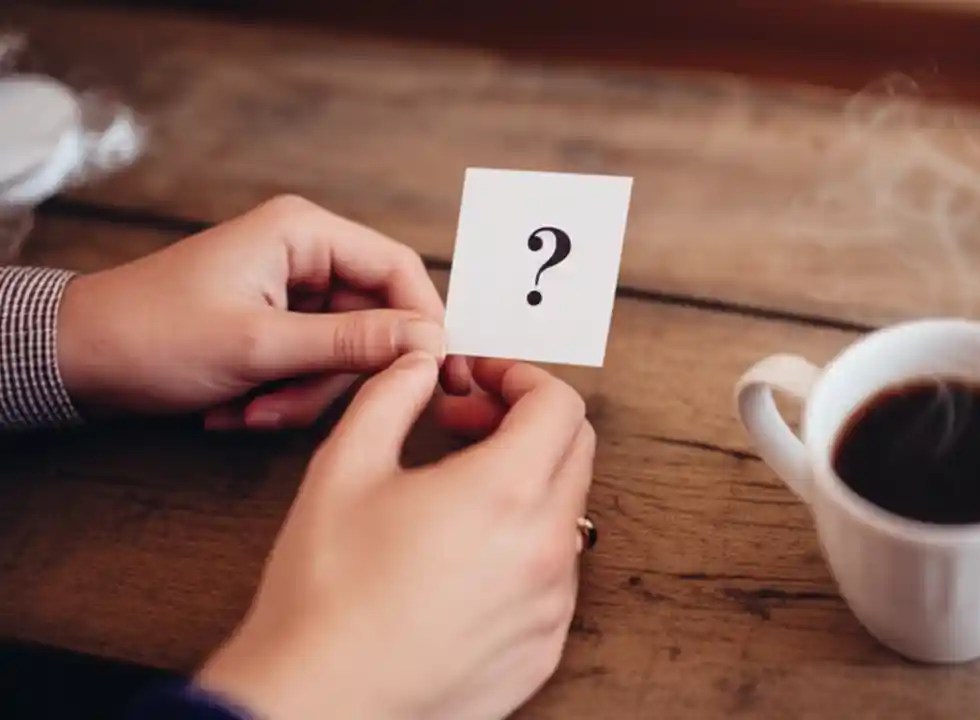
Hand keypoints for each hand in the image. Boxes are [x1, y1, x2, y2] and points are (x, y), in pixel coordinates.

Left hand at [56, 194, 471, 428]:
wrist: (78, 360)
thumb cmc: (154, 335)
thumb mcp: (260, 346)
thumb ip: (351, 343)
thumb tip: (429, 341)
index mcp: (305, 233)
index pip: (399, 268)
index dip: (422, 320)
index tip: (432, 372)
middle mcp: (305, 255)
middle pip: (374, 319)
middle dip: (337, 374)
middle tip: (291, 406)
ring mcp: (291, 293)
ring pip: (344, 352)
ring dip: (305, 393)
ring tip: (252, 410)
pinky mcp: (277, 325)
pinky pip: (313, 366)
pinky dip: (285, 396)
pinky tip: (239, 408)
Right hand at [197, 356, 593, 719]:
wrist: (316, 706)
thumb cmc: (324, 595)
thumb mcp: (344, 468)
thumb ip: (391, 395)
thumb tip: (419, 363)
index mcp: (507, 492)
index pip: (558, 404)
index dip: (520, 377)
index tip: (481, 381)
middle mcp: (547, 548)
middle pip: (575, 451)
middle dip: (525, 421)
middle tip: (463, 426)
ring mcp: (552, 605)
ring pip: (566, 514)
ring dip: (525, 485)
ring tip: (454, 494)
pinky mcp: (543, 649)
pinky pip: (554, 576)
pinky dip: (523, 547)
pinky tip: (463, 557)